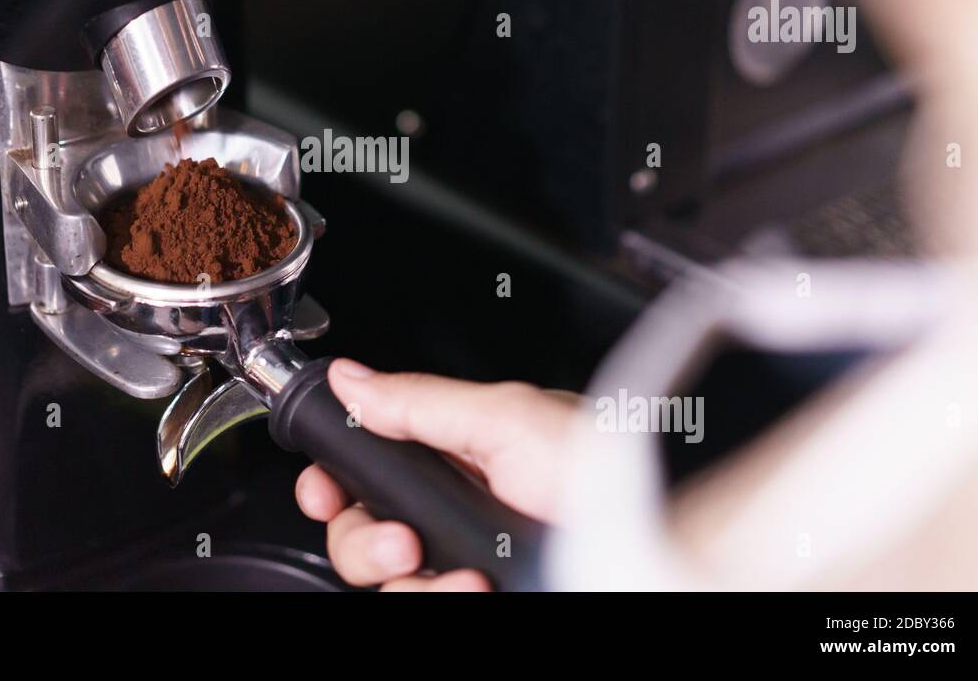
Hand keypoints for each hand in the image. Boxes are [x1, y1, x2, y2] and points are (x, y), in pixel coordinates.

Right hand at [294, 358, 579, 590]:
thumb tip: (351, 377)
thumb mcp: (507, 418)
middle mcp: (455, 512)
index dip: (335, 480)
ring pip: (390, 581)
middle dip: (364, 538)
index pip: (368, 468)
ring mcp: (467, 561)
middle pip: (361, 532)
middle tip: (402, 541)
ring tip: (460, 575)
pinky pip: (426, 601)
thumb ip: (421, 401)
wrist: (653, 535)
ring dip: (410, 581)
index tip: (325, 490)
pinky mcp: (480, 589)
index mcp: (455, 456)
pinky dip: (439, 598)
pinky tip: (474, 588)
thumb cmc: (606, 470)